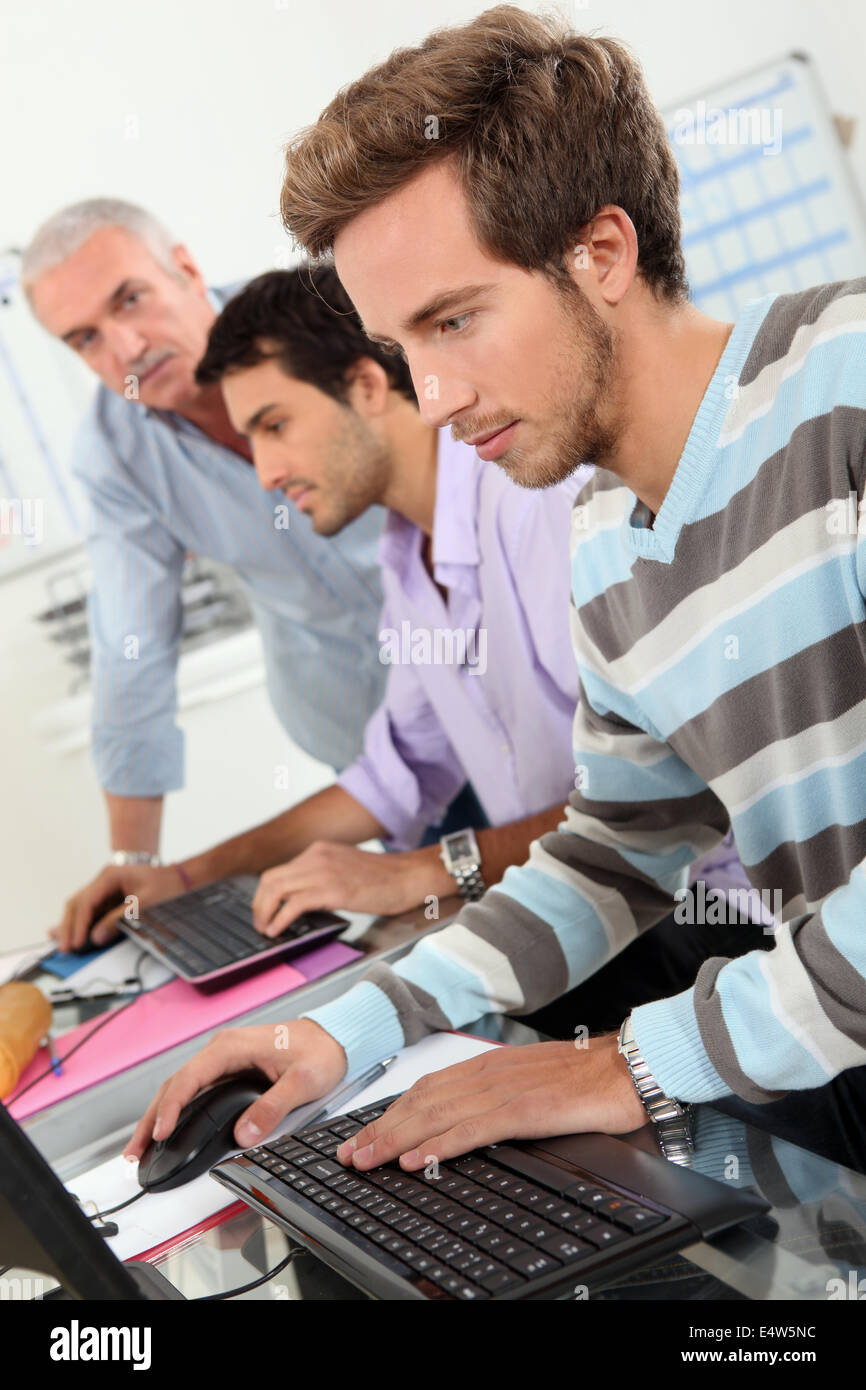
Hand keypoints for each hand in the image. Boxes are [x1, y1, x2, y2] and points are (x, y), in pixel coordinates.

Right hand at [51, 863, 185, 952]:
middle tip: (65, 949)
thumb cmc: (167, 887)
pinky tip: (74, 937)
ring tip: (65, 946)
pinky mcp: (110, 898)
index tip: (76, 943)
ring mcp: (105, 889)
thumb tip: (95, 937)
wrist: (183, 880)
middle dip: (69, 927)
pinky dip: (82, 925)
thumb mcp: (144, 905)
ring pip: (80, 907)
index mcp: (110, 876)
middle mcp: (103, 880)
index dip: (79, 924)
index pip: (86, 901)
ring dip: (72, 926)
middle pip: (77, 903)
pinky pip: (91, 912)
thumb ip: (118, 920)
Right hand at [124, 1019, 346, 1158]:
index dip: (172, 1107)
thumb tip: (245, 1134)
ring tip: (139, 1149)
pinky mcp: (226, 1071)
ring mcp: (221, 1060)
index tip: (161, 1133)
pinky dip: (174, 1111)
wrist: (333, 1037)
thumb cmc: (320, 1051)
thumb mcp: (303, 1081)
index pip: (190, 1078)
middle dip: (152, 1119)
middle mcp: (220, 1050)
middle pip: (174, 1085)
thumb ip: (273, 1106)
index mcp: (232, 1047)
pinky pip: (193, 1092)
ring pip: (179, 1089)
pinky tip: (166, 1131)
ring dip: (157, 1117)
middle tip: (134, 1153)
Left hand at [252, 842, 429, 934]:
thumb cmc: (385, 878)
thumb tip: (302, 901)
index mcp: (319, 850)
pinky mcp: (333, 889)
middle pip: (270, 878)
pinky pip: (294, 904)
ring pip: (276, 889)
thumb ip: (323, 876)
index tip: (264, 911)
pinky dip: (279, 919)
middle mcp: (317, 856)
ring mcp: (324, 871)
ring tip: (265, 930)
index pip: (278, 871)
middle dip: (259, 904)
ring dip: (264, 912)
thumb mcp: (345, 869)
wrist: (410, 876)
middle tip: (259, 923)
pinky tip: (278, 930)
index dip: (264, 894)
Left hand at [334, 1036, 648, 1171]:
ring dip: (397, 1139)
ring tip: (368, 1160)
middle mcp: (489, 1073)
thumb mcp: (533, 1084)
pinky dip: (440, 1145)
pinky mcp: (526, 1109)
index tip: (364, 1133)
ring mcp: (505, 1090)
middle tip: (349, 1155)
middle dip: (381, 1129)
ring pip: (437, 1115)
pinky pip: (473, 1129)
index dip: (391, 1112)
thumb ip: (500, 1097)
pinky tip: (418, 1160)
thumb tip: (472, 1123)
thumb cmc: (588, 1077)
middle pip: (421, 1102)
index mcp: (490, 1066)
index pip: (427, 1089)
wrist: (631, 1064)